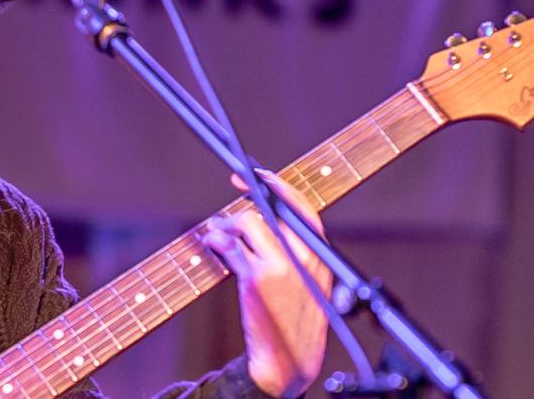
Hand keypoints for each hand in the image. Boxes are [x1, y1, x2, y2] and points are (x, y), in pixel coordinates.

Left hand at [201, 170, 330, 397]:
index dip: (277, 185)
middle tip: (236, 185)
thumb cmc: (296, 316)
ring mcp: (280, 266)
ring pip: (246, 223)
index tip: (257, 174)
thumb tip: (260, 214)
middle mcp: (304, 256)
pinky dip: (217, 242)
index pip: (302, 206)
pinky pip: (231, 247)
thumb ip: (291, 247)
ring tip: (220, 233)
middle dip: (249, 196)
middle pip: (271, 208)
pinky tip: (213, 242)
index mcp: (320, 255)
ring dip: (228, 225)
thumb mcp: (308, 279)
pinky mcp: (256, 279)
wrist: (289, 358)